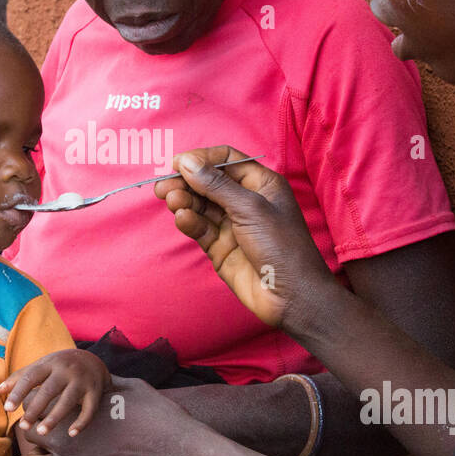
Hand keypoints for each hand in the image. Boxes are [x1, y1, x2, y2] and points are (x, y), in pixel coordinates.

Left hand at [0, 349, 110, 436]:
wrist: (93, 361)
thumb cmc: (59, 367)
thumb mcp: (41, 366)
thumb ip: (20, 377)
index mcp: (50, 363)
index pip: (31, 377)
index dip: (18, 392)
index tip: (7, 408)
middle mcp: (67, 370)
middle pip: (49, 390)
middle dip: (36, 408)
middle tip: (23, 426)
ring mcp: (82, 380)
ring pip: (68, 400)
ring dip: (55, 417)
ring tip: (42, 432)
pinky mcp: (96, 391)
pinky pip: (90, 408)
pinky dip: (82, 422)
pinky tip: (72, 434)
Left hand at [14, 376, 203, 455]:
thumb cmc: (163, 421)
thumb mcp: (134, 389)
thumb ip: (107, 385)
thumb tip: (99, 378)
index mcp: (75, 412)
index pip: (34, 407)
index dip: (38, 411)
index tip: (48, 417)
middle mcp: (66, 442)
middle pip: (23, 439)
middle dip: (31, 440)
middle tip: (47, 444)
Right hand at [152, 146, 332, 331]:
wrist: (292, 296)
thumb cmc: (283, 246)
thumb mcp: (250, 208)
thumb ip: (216, 184)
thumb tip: (186, 162)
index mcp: (261, 184)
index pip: (226, 160)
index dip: (201, 159)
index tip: (176, 163)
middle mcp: (246, 201)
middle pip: (208, 183)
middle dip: (185, 182)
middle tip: (162, 185)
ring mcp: (232, 225)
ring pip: (200, 206)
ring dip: (184, 201)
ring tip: (170, 199)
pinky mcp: (220, 248)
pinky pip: (200, 229)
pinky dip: (189, 222)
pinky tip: (183, 218)